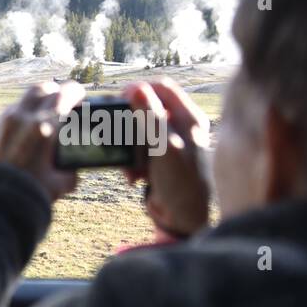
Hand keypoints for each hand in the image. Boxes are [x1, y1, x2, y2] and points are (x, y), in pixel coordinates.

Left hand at [0, 81, 84, 201]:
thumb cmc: (25, 196)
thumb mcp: (60, 185)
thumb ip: (70, 171)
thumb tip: (71, 169)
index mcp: (44, 126)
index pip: (65, 94)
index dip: (75, 92)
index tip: (79, 96)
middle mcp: (19, 119)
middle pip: (40, 89)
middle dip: (52, 91)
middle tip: (58, 99)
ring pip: (17, 105)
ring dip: (29, 108)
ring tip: (35, 122)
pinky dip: (10, 126)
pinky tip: (12, 141)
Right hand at [123, 79, 210, 236]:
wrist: (184, 219)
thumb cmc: (181, 183)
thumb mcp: (164, 147)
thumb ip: (150, 117)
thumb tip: (135, 88)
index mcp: (188, 118)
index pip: (162, 88)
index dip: (139, 90)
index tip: (118, 100)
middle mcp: (181, 127)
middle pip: (147, 109)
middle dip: (130, 125)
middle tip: (117, 136)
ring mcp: (170, 144)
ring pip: (139, 132)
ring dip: (128, 148)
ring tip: (129, 166)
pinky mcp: (159, 161)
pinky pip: (138, 152)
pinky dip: (131, 162)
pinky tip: (132, 177)